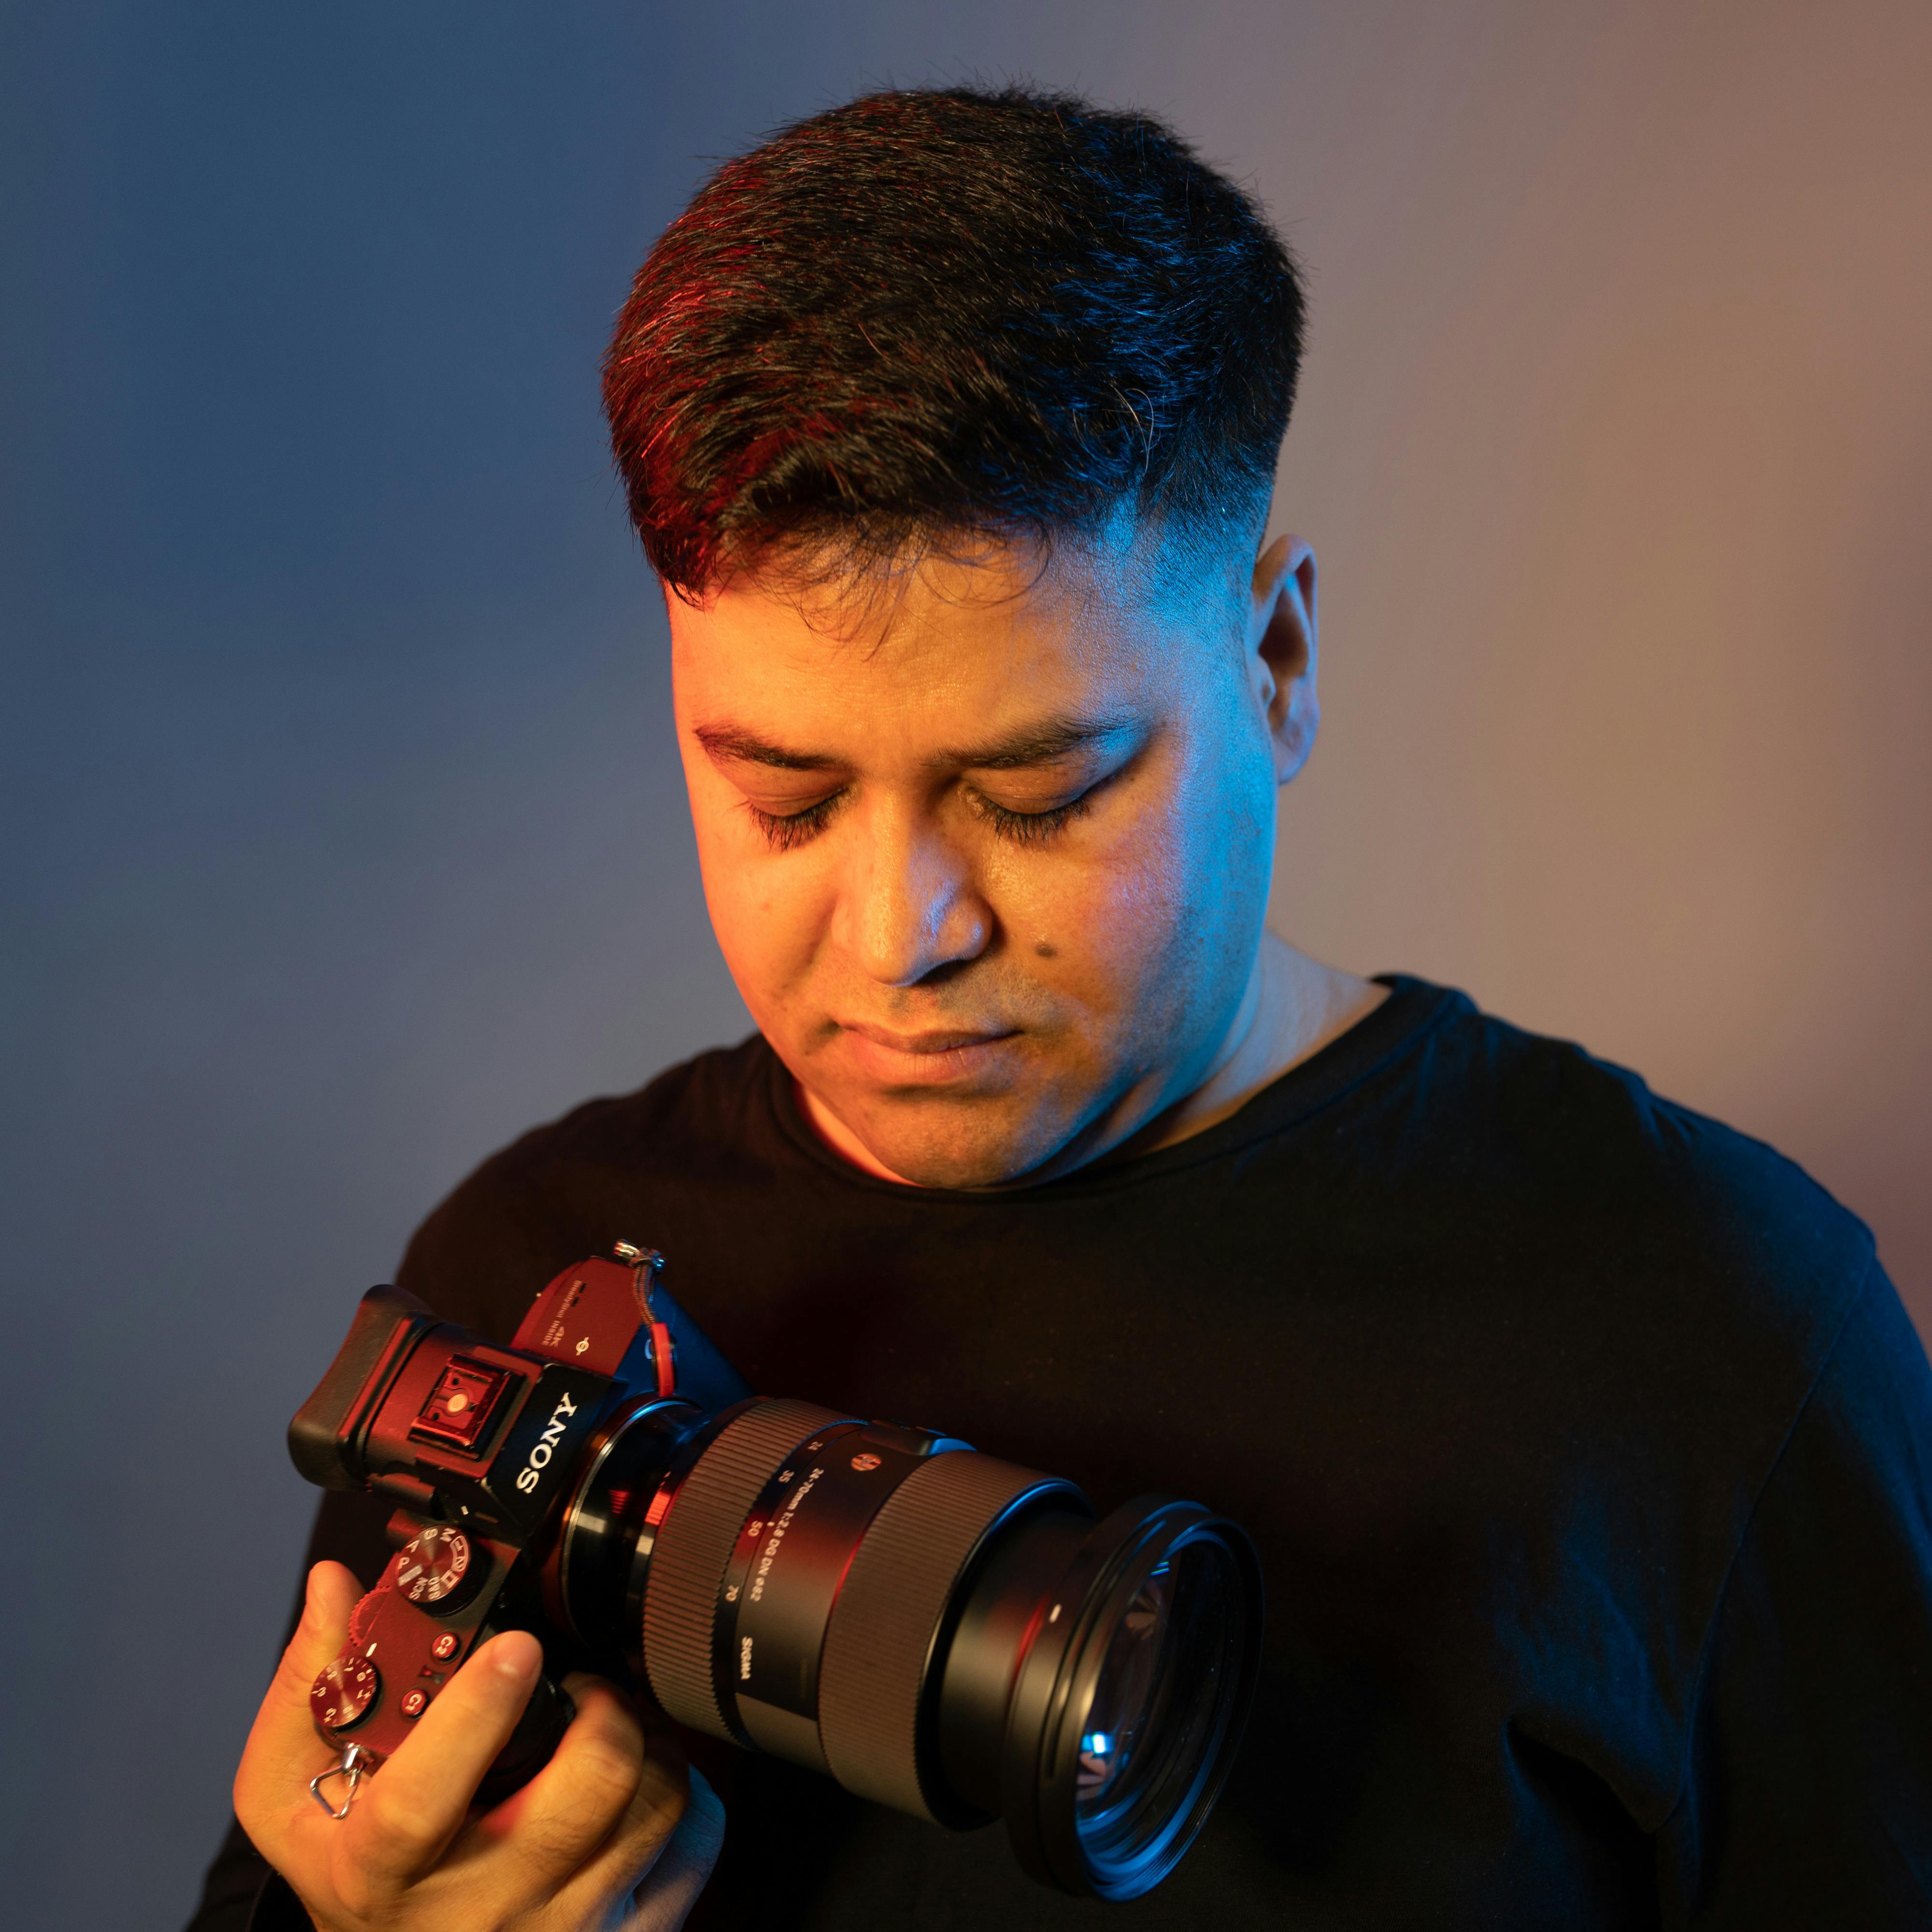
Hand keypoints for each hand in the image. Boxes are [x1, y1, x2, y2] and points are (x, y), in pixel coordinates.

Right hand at [235, 1563, 723, 1929]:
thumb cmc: (356, 1876)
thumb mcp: (293, 1799)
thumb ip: (310, 1688)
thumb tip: (335, 1585)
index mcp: (382, 1869)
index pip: (424, 1801)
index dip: (478, 1714)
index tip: (516, 1645)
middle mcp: (479, 1912)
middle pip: (587, 1788)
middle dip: (602, 1709)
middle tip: (580, 1689)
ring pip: (655, 1806)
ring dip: (647, 1746)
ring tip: (607, 1736)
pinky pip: (693, 1846)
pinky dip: (686, 1799)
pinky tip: (639, 1791)